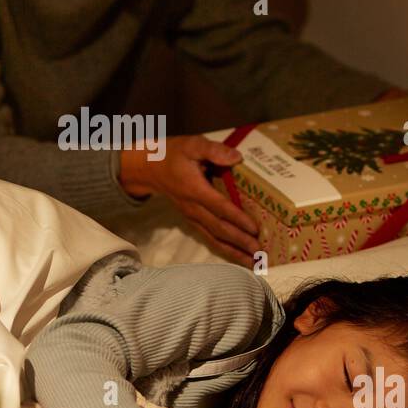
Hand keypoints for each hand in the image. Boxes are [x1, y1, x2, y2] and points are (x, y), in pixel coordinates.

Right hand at [119, 136, 260, 265]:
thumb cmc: (173, 154)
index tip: (254, 229)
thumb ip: (213, 150)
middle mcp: (193, 208)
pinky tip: (237, 256)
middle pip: (218, 229)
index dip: (237, 219)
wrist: (149, 168)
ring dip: (233, 251)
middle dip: (239, 241)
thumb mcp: (192, 144)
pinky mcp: (192, 220)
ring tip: (252, 263)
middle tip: (258, 251)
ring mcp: (192, 217)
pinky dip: (224, 249)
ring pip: (214, 238)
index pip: (219, 207)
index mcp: (195, 189)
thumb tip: (236, 157)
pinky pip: (209, 238)